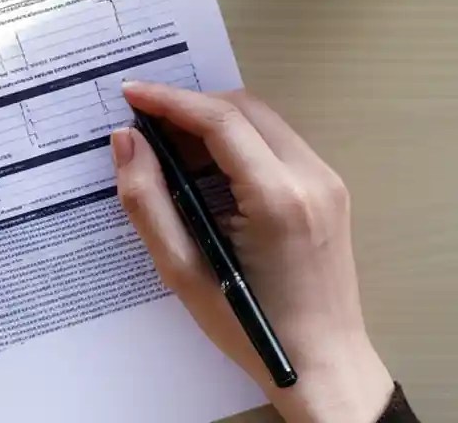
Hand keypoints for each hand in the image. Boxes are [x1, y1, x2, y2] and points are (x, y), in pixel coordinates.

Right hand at [113, 82, 392, 422]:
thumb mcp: (184, 272)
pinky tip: (209, 169)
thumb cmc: (252, 328)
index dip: (171, 100)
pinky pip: (278, 143)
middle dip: (192, 105)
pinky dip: (240, 141)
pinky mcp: (330, 190)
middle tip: (145, 122)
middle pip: (245, 108)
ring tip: (171, 147)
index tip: (131, 93)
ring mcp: (327, 181)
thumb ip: (149, 202)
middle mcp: (311, 177)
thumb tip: (127, 143)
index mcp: (277, 197)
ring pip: (264, 120)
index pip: (220, 120)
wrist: (322, 364)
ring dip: (216, 121)